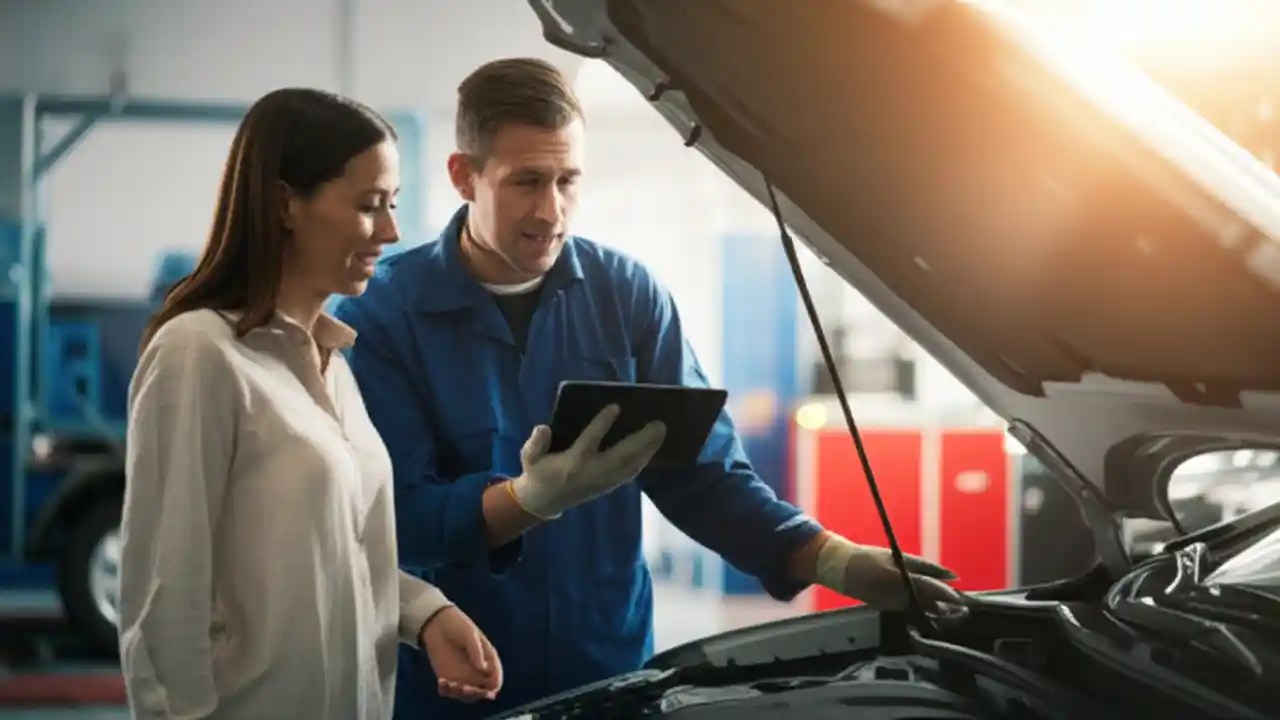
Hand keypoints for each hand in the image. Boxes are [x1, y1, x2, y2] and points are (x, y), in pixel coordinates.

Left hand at [419, 606, 502, 702]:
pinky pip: (449, 691)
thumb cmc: (457, 625)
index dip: (491, 687)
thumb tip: (482, 668)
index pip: (495, 680)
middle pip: (481, 692)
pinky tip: (441, 682)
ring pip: (466, 695)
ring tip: (448, 683)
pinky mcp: (448, 677)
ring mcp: (463, 675)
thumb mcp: (469, 634)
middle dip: (474, 694)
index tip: (483, 688)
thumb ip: (476, 651)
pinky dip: (446, 691)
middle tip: (463, 687)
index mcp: (489, 660)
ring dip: (459, 694)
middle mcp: (478, 671)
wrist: (437, 622)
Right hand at [509, 404, 665, 519]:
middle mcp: (592, 472)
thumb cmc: (538, 472)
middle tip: (659, 423)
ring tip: (662, 432)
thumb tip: (543, 428)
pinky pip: (630, 473)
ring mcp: (603, 481)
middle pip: (622, 455)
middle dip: (642, 440)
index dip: (602, 424)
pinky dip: (643, 461)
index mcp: (573, 461)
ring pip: (631, 465)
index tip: (615, 406)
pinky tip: (653, 448)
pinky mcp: (608, 486)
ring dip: (649, 450)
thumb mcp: (529, 457)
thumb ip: (535, 443)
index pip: (590, 440)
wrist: (543, 502)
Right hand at [816, 535, 963, 613]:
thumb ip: (926, 566)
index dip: (947, 595)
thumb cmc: (870, 557)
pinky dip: (924, 610)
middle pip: (928, 605)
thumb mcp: (898, 556)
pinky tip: (933, 608)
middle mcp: (897, 595)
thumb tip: (952, 575)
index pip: (929, 588)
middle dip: (948, 609)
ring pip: (922, 611)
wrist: (842, 570)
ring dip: (938, 611)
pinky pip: (911, 611)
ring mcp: (892, 605)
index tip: (961, 599)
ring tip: (953, 610)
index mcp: (899, 578)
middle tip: (963, 609)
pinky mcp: (889, 609)